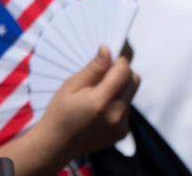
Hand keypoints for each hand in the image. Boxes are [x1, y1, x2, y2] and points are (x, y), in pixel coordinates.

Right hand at [34, 45, 138, 160]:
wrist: (58, 143)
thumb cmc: (59, 111)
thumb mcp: (70, 86)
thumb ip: (93, 69)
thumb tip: (108, 50)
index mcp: (101, 101)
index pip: (124, 71)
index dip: (120, 57)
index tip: (113, 49)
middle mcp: (116, 114)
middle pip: (133, 80)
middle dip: (122, 70)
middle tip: (104, 68)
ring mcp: (122, 125)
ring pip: (131, 93)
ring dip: (120, 85)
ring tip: (99, 89)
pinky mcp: (123, 132)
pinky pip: (127, 107)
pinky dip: (118, 100)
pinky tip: (100, 105)